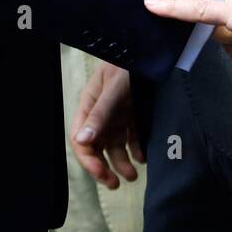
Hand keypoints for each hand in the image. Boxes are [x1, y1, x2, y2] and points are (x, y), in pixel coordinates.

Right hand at [70, 61, 143, 189]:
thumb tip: (82, 141)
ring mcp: (118, 113)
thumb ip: (101, 114)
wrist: (151, 48)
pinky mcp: (134, 113)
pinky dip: (136, 149)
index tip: (102, 174)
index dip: (89, 160)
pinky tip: (143, 157)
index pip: (81, 139)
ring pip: (115, 145)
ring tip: (134, 175)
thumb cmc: (128, 63)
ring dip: (122, 162)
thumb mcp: (115, 88)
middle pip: (97, 146)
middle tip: (116, 184)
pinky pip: (132, 136)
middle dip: (104, 167)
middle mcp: (101, 113)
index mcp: (90, 105)